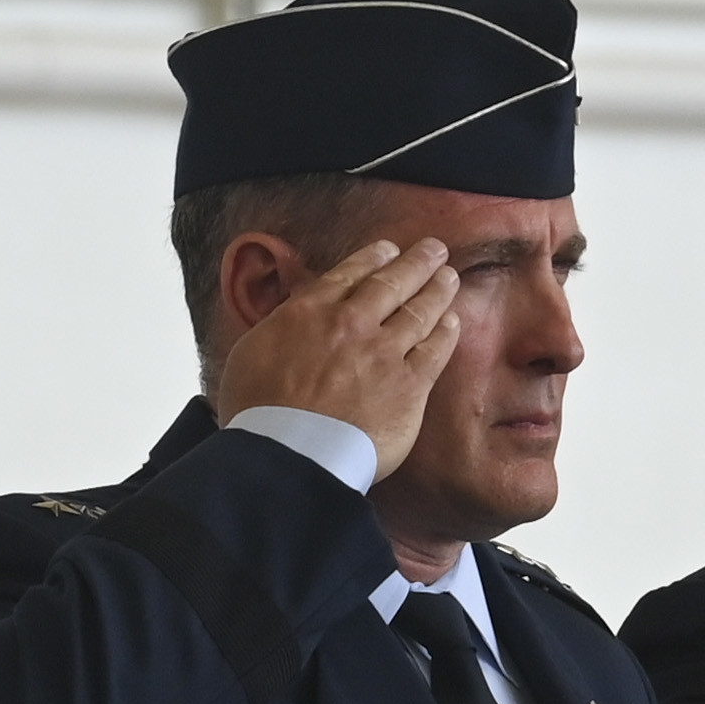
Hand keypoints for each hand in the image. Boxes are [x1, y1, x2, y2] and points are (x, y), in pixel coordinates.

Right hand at [211, 240, 467, 482]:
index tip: (389, 249)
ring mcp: (383, 353)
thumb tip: (293, 316)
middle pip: (392, 283)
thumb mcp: (251, 353)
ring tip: (450, 278)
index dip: (374, 258)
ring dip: (437, 291)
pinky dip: (444, 334)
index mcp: (309, 312)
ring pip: (418, 312)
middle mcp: (351, 324)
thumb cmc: (259, 413)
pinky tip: (452, 323)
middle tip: (435, 250)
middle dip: (416, 263)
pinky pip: (433, 352)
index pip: (349, 274)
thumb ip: (280, 327)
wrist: (289, 454)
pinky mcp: (408, 387)